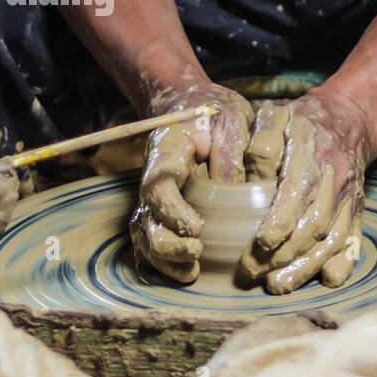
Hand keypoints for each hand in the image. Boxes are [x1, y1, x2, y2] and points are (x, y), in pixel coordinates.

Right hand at [130, 79, 252, 281]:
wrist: (192, 103)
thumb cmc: (215, 113)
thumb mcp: (230, 120)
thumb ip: (230, 153)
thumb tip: (234, 192)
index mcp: (165, 154)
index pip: (157, 187)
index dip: (172, 212)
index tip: (198, 227)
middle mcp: (151, 180)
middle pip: (143, 221)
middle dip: (166, 244)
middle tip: (197, 249)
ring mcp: (152, 199)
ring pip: (142, 238)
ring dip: (164, 260)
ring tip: (193, 271)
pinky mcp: (161, 211)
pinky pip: (148, 244)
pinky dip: (161, 264)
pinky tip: (187, 273)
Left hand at [238, 90, 369, 293]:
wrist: (349, 119)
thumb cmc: (301, 121)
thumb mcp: (274, 116)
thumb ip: (260, 143)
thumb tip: (248, 178)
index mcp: (312, 154)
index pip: (296, 197)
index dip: (278, 226)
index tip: (258, 246)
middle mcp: (334, 179)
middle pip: (313, 227)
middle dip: (283, 255)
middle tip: (252, 274)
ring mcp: (349, 197)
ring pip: (333, 240)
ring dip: (307, 267)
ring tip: (278, 285)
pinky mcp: (357, 210)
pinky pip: (354, 240)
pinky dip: (344, 263)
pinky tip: (327, 280)